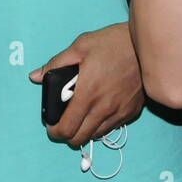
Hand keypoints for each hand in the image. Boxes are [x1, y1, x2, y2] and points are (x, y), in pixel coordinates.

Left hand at [29, 22, 144, 147]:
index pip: (67, 128)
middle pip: (79, 138)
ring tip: (80, 116)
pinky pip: (111, 128)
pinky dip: (100, 125)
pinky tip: (97, 111)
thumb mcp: (80, 46)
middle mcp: (104, 108)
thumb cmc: (112, 43)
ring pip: (95, 136)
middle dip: (67, 134)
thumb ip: (56, 64)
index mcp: (88, 93)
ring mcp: (119, 112)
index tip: (51, 125)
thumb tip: (35, 77)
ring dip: (84, 131)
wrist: (147, 46)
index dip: (54, 131)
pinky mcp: (131, 112)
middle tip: (63, 122)